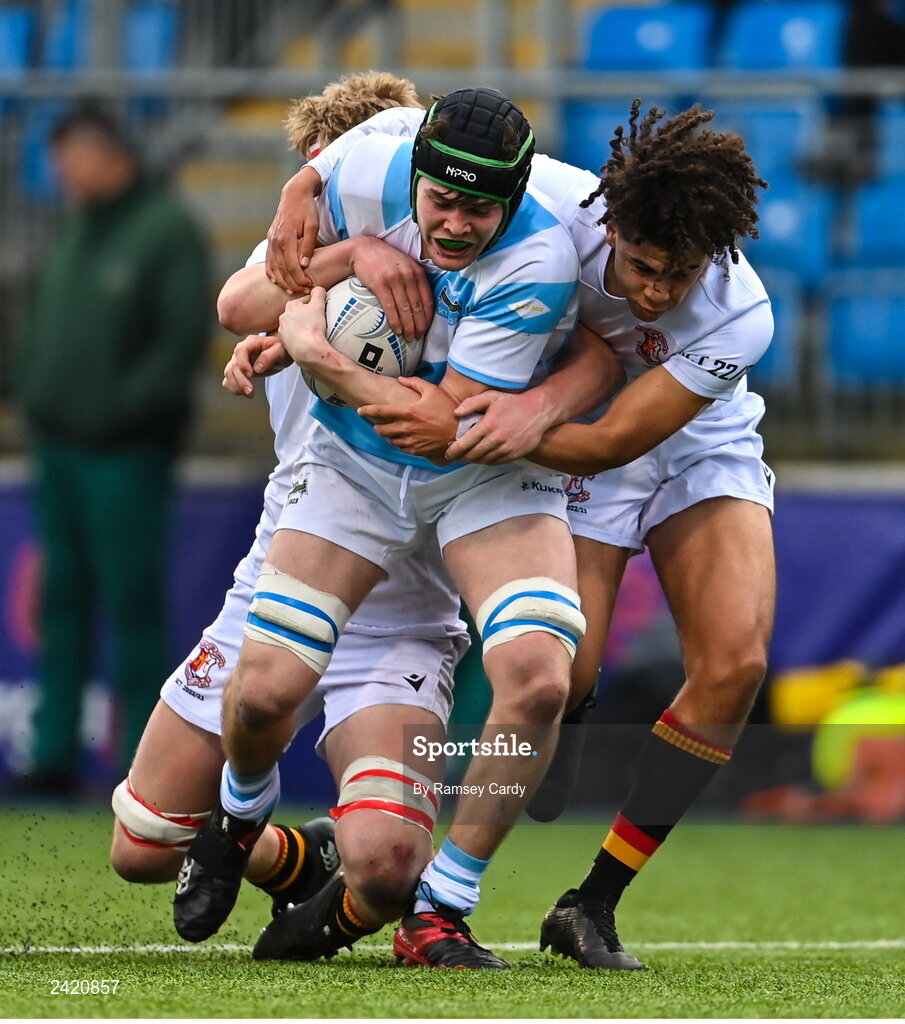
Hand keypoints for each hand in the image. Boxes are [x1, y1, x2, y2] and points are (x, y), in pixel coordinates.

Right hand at [222, 335, 290, 396]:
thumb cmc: (281, 350)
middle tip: (251, 392)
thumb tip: (257, 368)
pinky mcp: (237, 371)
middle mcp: (241, 351)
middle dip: (241, 381)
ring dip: (236, 386)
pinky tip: (243, 393)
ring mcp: (237, 361)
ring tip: (249, 394)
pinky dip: (233, 387)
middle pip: (234, 365)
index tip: (250, 375)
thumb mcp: (280, 351)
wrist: (279, 354)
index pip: (240, 351)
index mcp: (251, 342)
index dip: (243, 364)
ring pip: (229, 373)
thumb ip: (270, 356)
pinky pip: (228, 380)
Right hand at [266, 168, 320, 292]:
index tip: (310, 286)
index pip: (292, 267)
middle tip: (303, 292)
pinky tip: (276, 281)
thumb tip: (304, 265)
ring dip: (282, 281)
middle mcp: (275, 241)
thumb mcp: (313, 226)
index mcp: (286, 238)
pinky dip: (271, 272)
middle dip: (293, 284)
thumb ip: (308, 246)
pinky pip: (268, 260)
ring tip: (292, 290)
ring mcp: (271, 241)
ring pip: (274, 267)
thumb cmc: (306, 209)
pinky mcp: (270, 240)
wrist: (294, 194)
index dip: (301, 279)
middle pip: (282, 270)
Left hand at [277, 288, 329, 368]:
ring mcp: (283, 331)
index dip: (315, 306)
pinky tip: (307, 341)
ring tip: (312, 333)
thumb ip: (318, 292)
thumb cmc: (313, 328)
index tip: (320, 312)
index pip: (305, 301)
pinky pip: (294, 338)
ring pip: (295, 326)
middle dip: (307, 317)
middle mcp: (283, 317)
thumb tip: (318, 289)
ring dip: (303, 328)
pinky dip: (300, 339)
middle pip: (299, 314)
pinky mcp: (285, 344)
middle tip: (317, 323)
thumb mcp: (318, 305)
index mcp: (290, 306)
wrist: (308, 351)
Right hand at [349, 237, 432, 342]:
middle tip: (417, 338)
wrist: (363, 249)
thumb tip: (421, 303)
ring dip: (408, 327)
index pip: (427, 299)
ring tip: (409, 338)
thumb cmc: (385, 260)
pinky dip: (395, 321)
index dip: (428, 317)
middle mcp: (408, 275)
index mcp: (417, 272)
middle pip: (417, 306)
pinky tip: (397, 330)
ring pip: (405, 309)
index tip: (425, 329)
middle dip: (419, 325)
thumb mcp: (405, 265)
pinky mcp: (380, 284)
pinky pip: (390, 307)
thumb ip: (414, 279)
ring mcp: (394, 280)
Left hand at [358, 377, 456, 459]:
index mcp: (407, 412)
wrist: (460, 432)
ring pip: (390, 440)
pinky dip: (399, 443)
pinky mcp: (416, 450)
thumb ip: (415, 383)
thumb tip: (400, 379)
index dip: (366, 411)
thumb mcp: (432, 391)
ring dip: (388, 435)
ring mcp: (410, 441)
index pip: (379, 412)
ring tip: (392, 430)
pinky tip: (404, 438)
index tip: (359, 410)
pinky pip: (401, 448)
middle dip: (377, 426)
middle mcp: (405, 428)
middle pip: (381, 430)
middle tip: (379, 423)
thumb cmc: (447, 410)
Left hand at [445, 390, 547, 463]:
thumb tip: (456, 414)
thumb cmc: (512, 403)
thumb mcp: (491, 397)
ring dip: (473, 460)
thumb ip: (471, 403)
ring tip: (468, 457)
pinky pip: (495, 462)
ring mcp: (506, 449)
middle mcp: (496, 439)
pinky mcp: (514, 455)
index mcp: (488, 425)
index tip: (447, 454)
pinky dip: (486, 461)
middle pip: (472, 455)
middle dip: (461, 457)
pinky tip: (483, 456)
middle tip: (455, 457)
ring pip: (483, 460)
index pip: (465, 443)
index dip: (454, 451)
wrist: (538, 412)